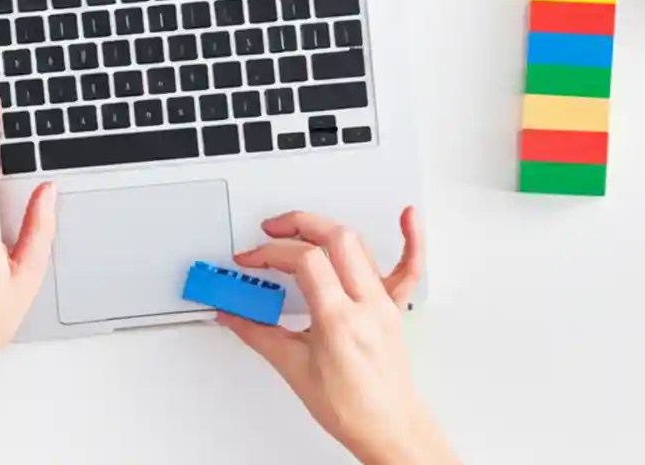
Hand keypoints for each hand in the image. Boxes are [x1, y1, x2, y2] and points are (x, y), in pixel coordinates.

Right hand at [218, 210, 457, 464]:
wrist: (388, 428)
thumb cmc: (351, 409)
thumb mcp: (294, 370)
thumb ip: (258, 334)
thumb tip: (233, 314)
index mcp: (340, 320)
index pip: (305, 261)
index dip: (270, 253)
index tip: (250, 261)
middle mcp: (367, 305)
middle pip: (336, 239)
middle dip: (297, 225)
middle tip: (270, 231)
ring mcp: (384, 303)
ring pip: (361, 246)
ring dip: (328, 228)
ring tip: (302, 226)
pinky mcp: (395, 307)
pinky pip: (409, 267)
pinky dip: (411, 239)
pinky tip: (409, 216)